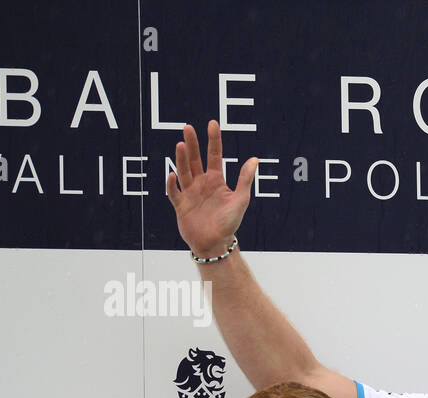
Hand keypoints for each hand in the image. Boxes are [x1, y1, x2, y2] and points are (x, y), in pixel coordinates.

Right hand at [166, 120, 257, 257]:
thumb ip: (245, 179)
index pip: (214, 155)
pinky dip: (173, 184)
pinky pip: (174, 192)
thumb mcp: (241, 200)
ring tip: (181, 145)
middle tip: (188, 127)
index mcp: (216, 180)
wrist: (216, 244)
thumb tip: (255, 159)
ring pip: (184, 171)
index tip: (212, 123)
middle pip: (195, 159)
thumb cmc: (230, 223)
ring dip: (182, 159)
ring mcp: (190, 193)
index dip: (213, 140)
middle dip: (192, 144)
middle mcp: (201, 183)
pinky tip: (173, 175)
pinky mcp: (181, 205)